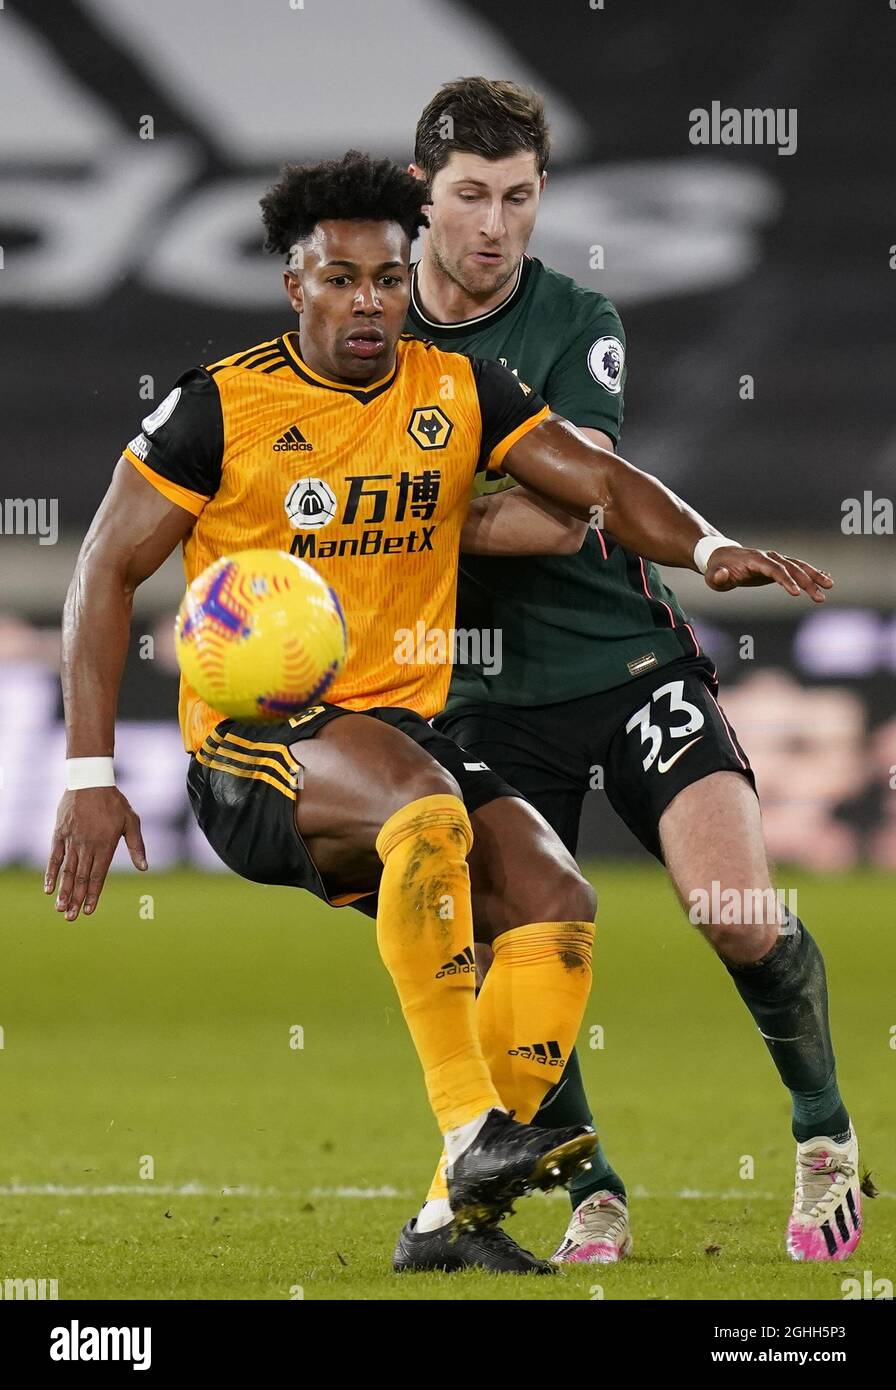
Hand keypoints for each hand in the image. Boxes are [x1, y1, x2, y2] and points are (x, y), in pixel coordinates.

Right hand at [44, 787, 146, 920]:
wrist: (90, 780)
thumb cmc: (114, 802)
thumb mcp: (131, 821)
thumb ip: (136, 846)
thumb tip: (144, 868)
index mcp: (105, 846)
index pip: (98, 876)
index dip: (93, 895)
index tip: (89, 910)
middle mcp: (87, 846)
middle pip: (80, 878)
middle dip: (76, 899)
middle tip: (71, 918)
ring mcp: (72, 841)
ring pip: (67, 871)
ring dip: (63, 891)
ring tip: (60, 909)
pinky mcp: (59, 834)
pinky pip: (54, 857)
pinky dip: (51, 873)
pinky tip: (48, 888)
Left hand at [705, 547, 833, 601]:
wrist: (721, 557)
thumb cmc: (717, 569)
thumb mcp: (713, 576)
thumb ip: (718, 577)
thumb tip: (723, 575)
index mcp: (754, 560)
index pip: (774, 569)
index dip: (786, 580)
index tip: (797, 593)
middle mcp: (768, 557)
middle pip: (791, 568)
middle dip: (807, 582)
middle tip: (820, 597)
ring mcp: (774, 559)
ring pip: (798, 566)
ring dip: (814, 576)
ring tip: (830, 586)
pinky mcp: (778, 565)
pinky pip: (797, 568)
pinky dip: (811, 572)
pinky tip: (825, 578)